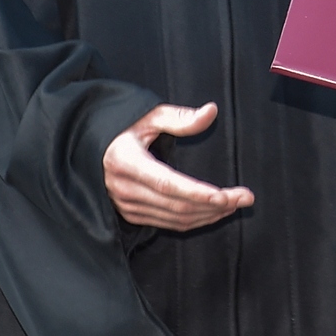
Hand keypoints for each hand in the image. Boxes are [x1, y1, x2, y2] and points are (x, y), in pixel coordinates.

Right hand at [103, 102, 253, 231]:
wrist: (90, 147)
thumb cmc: (123, 127)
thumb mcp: (147, 115)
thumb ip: (180, 117)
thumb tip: (211, 111)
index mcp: (126, 161)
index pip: (167, 183)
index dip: (197, 192)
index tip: (224, 195)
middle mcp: (125, 188)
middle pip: (176, 204)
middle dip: (215, 205)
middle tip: (246, 197)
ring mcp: (127, 205)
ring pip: (175, 218)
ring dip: (208, 215)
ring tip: (236, 204)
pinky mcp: (131, 213)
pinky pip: (167, 223)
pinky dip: (194, 220)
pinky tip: (215, 212)